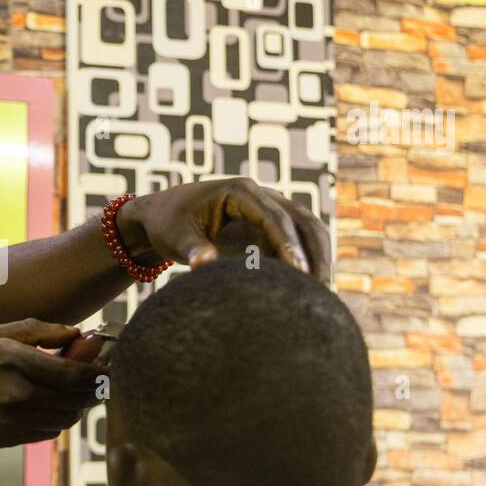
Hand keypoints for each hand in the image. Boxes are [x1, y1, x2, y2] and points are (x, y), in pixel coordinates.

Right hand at [0, 318, 104, 449]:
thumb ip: (36, 331)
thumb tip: (76, 333)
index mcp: (14, 361)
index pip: (76, 374)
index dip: (99, 373)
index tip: (108, 367)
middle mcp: (17, 394)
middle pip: (76, 400)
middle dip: (92, 390)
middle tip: (97, 379)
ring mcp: (11, 422)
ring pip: (64, 419)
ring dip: (75, 407)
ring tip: (71, 392)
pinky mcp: (5, 440)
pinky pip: (46, 433)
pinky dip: (55, 421)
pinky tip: (47, 407)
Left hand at [115, 178, 330, 280]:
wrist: (164, 216)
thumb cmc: (168, 223)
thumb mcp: (175, 237)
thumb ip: (192, 249)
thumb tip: (204, 264)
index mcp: (240, 191)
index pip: (274, 217)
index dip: (288, 245)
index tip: (298, 273)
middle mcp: (262, 195)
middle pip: (303, 220)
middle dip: (315, 253)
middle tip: (320, 288)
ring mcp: (271, 208)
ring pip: (309, 229)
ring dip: (319, 258)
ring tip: (322, 293)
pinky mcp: (271, 225)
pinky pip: (299, 240)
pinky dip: (308, 261)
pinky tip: (309, 291)